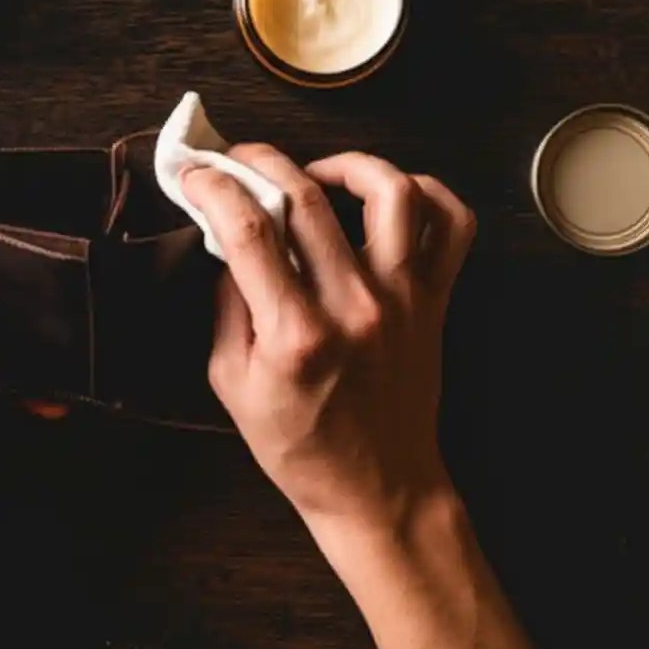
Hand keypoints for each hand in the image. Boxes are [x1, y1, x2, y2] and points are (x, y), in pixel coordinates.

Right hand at [185, 147, 538, 648]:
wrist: (377, 487)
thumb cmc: (300, 447)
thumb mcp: (230, 385)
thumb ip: (226, 307)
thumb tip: (228, 241)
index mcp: (294, 334)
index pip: (249, 229)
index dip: (213, 186)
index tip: (197, 172)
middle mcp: (353, 307)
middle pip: (307, 198)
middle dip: (261, 162)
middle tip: (240, 161)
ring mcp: (401, 300)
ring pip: (391, 192)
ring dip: (346, 166)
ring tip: (317, 175)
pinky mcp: (433, 301)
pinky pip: (451, 224)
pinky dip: (427, 191)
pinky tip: (389, 193)